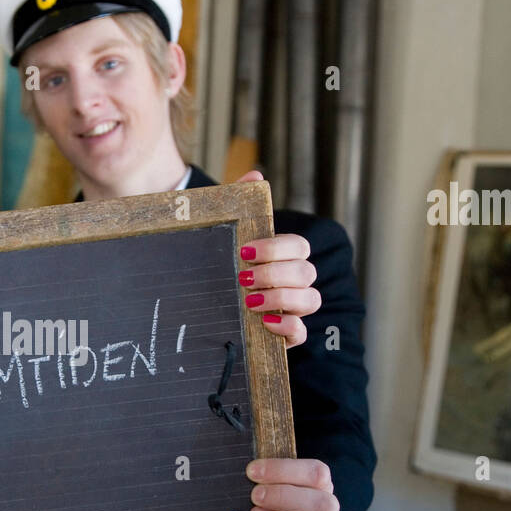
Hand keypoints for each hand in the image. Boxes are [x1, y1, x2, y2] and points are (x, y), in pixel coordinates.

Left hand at [232, 170, 319, 348]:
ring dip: (282, 298)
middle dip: (276, 274)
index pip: (298, 246)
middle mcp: (293, 282)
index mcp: (282, 257)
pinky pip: (302, 332)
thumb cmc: (217, 265)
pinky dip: (287, 326)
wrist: (199, 305)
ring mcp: (292, 309)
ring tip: (250, 301)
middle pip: (306, 272)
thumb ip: (237, 203)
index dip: (277, 248)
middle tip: (244, 277)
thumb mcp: (220, 235)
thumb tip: (255, 175)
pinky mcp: (285, 335)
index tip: (246, 251)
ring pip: (311, 300)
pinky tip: (264, 322)